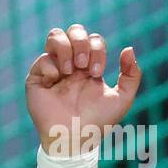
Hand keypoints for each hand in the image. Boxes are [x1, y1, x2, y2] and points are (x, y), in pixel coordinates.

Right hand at [24, 24, 140, 154]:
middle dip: (82, 43)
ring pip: (55, 35)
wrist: (77, 137)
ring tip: (70, 71)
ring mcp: (53, 69)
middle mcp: (71, 64)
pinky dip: (51, 66)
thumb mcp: (123, 98)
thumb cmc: (100, 120)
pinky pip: (41, 59)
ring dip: (66, 48)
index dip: (97, 49)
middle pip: (74, 30)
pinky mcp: (36, 78)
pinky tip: (55, 81)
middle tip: (84, 67)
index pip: (94, 39)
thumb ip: (131, 74)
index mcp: (90, 66)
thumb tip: (129, 48)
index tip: (97, 74)